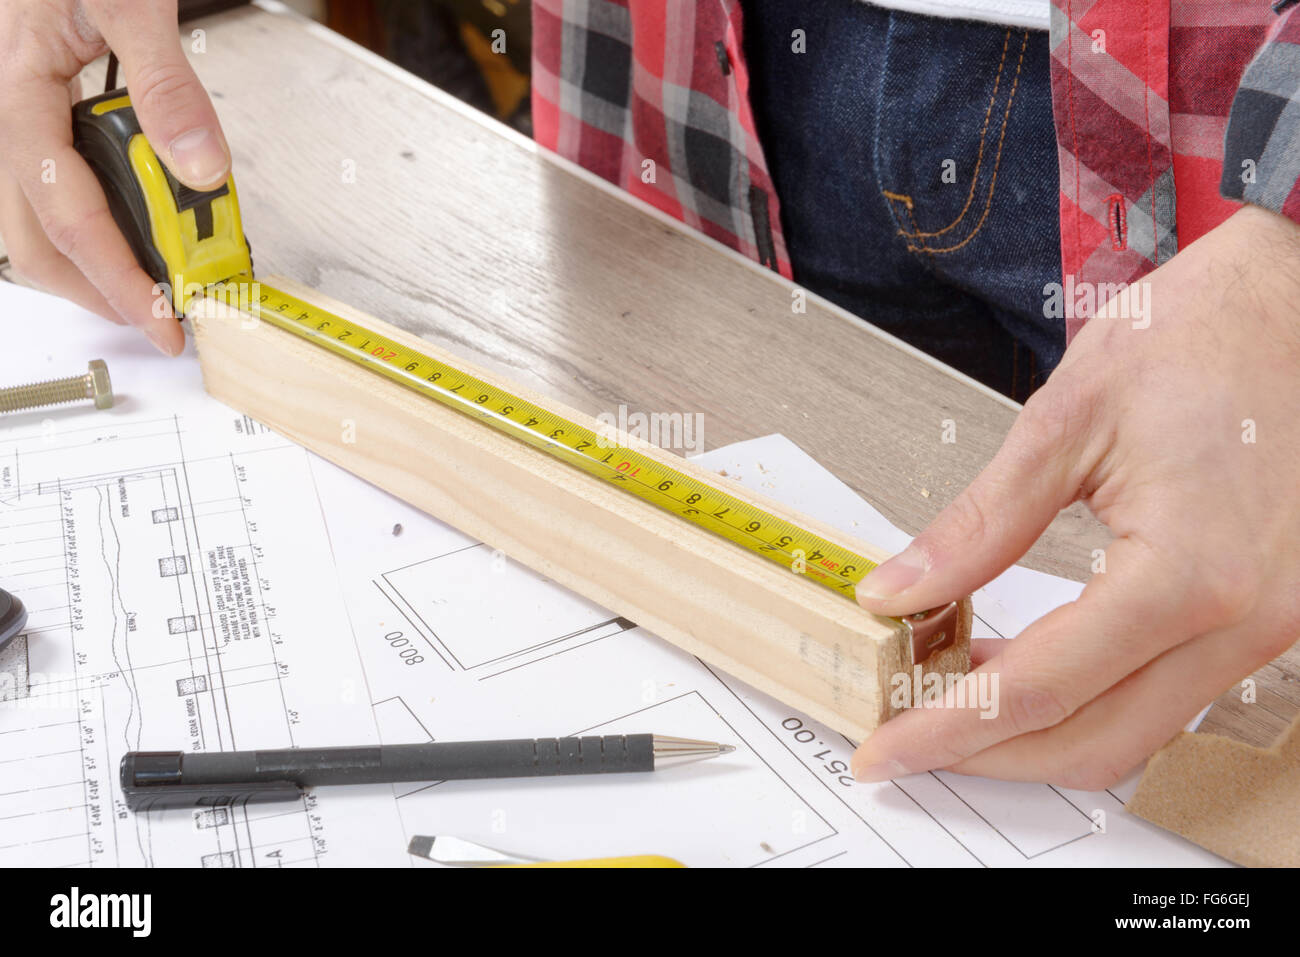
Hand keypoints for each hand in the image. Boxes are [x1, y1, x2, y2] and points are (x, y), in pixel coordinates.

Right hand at [0, 0, 229, 354]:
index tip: (161, 317)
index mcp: (19, 90)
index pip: (66, 212)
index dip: (116, 277)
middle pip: (35, 237)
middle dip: (97, 291)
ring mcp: (23, 116)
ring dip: (95, 264)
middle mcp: (11, 112)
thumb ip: (168, 85)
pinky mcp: (44, 115)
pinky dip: (99, 226)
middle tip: (160, 321)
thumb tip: (199, 167)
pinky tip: (140, 232)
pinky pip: (59, 189)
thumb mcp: (130, 2)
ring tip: (154, 287)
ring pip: (40, 220)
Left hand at [851, 204, 1299, 788]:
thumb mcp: (1065, 423)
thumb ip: (977, 526)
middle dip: (985, 754)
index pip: (1041, 690)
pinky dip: (1090, 700)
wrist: (1297, 301)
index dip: (947, 729)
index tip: (885, 749)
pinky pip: (1170, 694)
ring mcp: (1271, 627)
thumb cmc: (1200, 334)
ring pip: (1135, 732)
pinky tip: (1027, 666)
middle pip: (1091, 741)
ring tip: (949, 699)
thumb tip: (900, 591)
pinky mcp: (1272, 616)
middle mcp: (1246, 621)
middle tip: (904, 737)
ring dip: (1037, 733)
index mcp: (1192, 572)